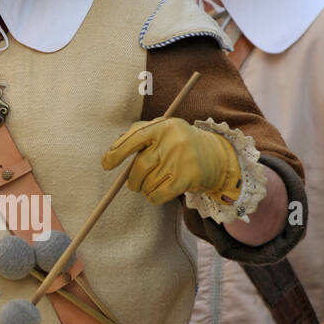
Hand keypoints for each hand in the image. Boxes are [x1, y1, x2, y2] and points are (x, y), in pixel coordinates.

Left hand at [102, 117, 240, 204]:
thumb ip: (139, 133)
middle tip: (134, 184)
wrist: (216, 155)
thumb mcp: (163, 129)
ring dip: (144, 189)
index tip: (106, 164)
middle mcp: (173, 140)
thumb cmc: (180, 142)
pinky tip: (156, 194)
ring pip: (148, 183)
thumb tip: (112, 151)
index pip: (134, 138)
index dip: (116, 152)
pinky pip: (158, 195)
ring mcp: (181, 159)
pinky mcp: (187, 178)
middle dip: (132, 180)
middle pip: (139, 166)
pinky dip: (152, 197)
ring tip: (152, 184)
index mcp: (163, 126)